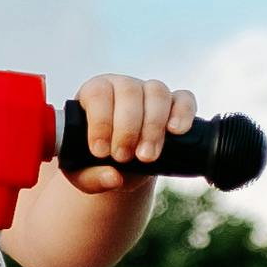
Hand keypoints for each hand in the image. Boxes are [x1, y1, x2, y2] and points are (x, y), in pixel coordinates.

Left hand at [60, 72, 199, 190]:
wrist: (119, 165)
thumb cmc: (94, 163)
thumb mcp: (83, 175)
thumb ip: (91, 179)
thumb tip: (114, 178)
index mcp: (93, 94)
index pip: (98, 93)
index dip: (100, 121)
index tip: (101, 151)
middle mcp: (123, 87)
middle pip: (129, 91)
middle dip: (127, 129)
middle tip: (123, 157)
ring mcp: (150, 93)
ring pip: (157, 92)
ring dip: (153, 125)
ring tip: (147, 156)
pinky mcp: (175, 104)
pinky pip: (184, 99)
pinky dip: (183, 113)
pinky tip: (176, 131)